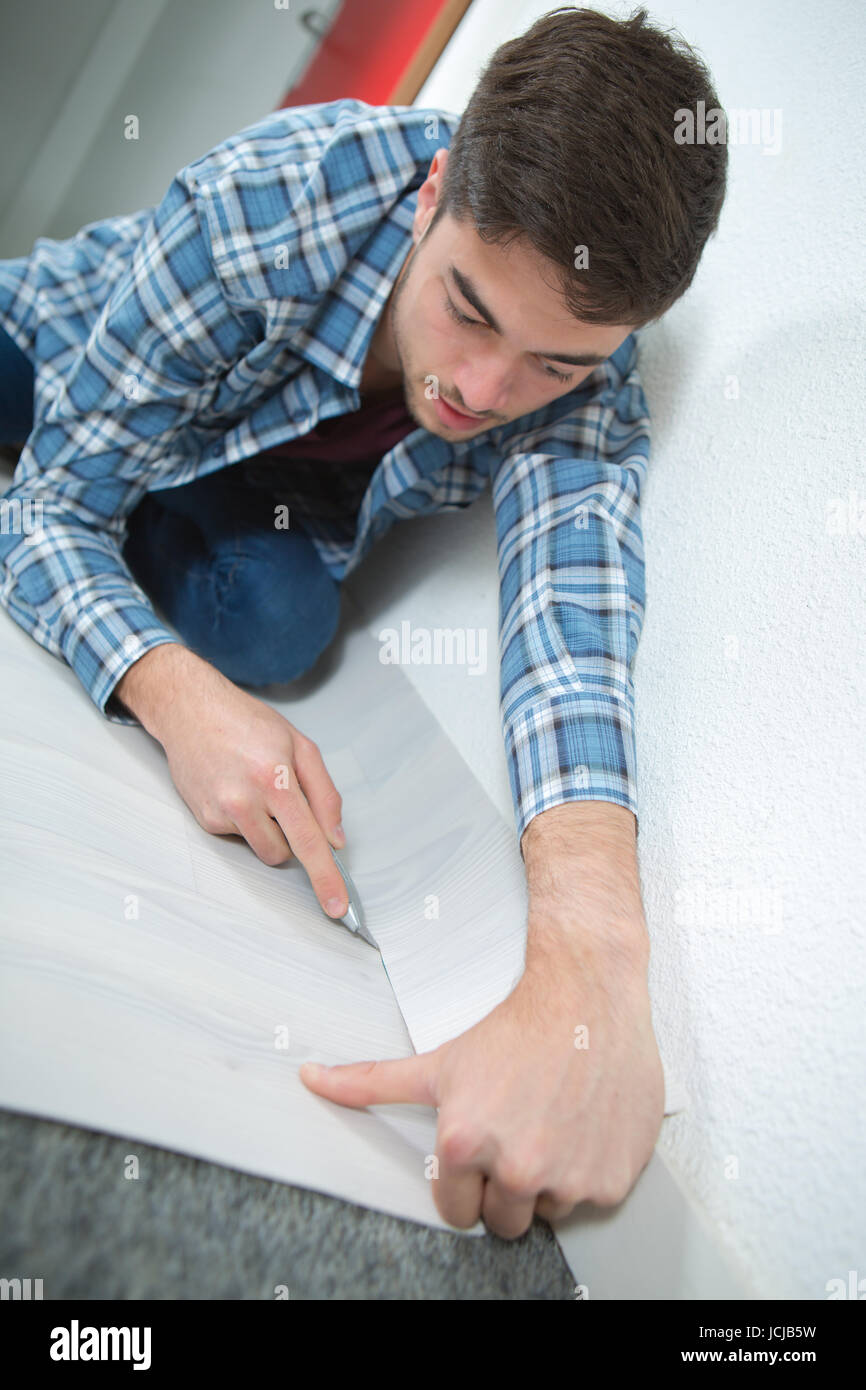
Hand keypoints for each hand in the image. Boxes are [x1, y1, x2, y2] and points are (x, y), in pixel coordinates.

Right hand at [116, 643, 349, 917]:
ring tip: (257, 791)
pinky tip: (235, 789)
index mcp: (275, 777)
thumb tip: (336, 840)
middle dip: (293, 837)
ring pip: (263, 850)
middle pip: (285, 853)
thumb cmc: (248, 723)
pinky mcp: (204, 819)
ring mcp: (220, 812)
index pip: (308, 840)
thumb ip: (325, 795)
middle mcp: (245, 799)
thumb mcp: (300, 746)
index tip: (338, 906)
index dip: (326, 877)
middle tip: (284, 800)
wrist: (191, 711)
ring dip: (269, 831)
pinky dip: (245, 820)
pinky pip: (239, 837)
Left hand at [299, 940, 664, 1237]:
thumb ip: (370, 1082)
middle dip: (506, 1187)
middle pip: (502, 1221)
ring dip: (550, 1179)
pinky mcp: (612, 1178)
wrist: (588, 996)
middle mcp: (516, 1167)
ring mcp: (569, 1177)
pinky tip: (582, 1125)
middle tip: (517, 1135)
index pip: (456, 1213)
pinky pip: (593, 1198)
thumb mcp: (439, 1063)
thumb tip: (310, 1078)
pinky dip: (591, 1169)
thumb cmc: (518, 1027)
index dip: (466, 1184)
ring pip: (550, 1210)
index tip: (481, 1153)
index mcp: (464, 1144)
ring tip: (551, 1122)